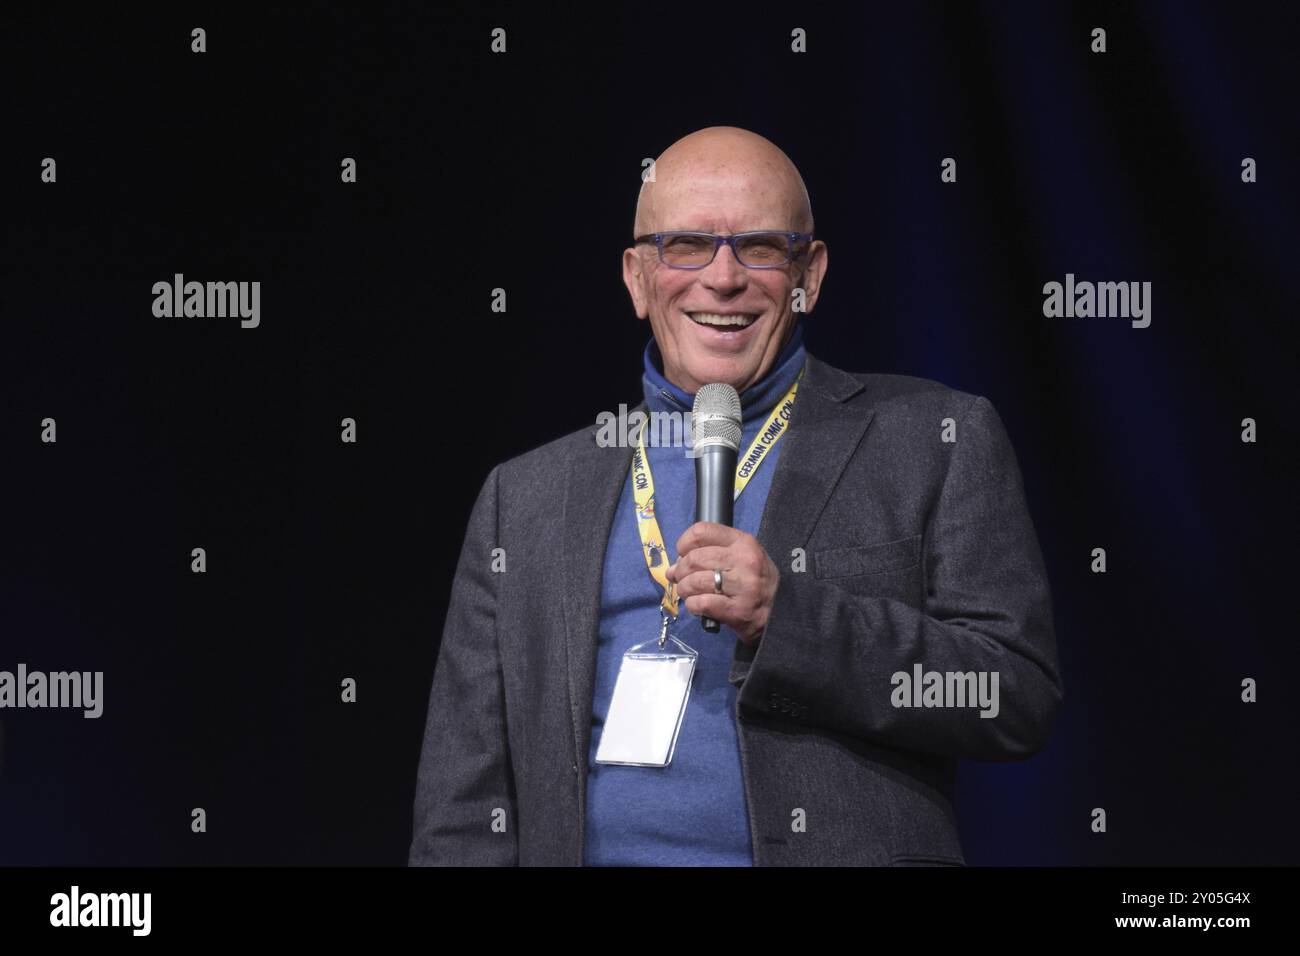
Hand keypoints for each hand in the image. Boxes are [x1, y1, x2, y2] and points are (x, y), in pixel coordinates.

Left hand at [666, 522, 779, 644]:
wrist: (782, 612)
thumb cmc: (757, 582)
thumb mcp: (743, 557)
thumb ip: (711, 554)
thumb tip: (674, 566)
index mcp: (744, 543)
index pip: (702, 531)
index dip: (684, 543)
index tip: (682, 553)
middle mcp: (744, 561)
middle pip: (695, 559)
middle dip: (681, 571)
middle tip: (681, 579)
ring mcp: (743, 586)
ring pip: (695, 581)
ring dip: (684, 589)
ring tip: (688, 593)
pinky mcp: (738, 610)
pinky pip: (702, 603)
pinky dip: (693, 605)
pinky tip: (697, 605)